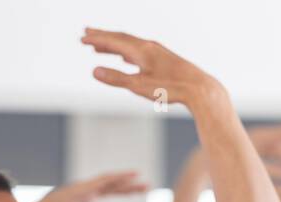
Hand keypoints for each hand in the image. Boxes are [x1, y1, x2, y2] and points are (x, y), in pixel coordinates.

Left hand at [28, 171, 148, 201]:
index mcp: (84, 189)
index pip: (107, 180)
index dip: (123, 177)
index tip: (137, 174)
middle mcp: (87, 188)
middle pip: (112, 183)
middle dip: (130, 184)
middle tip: (148, 186)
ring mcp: (86, 192)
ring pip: (110, 188)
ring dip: (125, 187)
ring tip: (142, 189)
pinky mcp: (84, 197)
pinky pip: (104, 192)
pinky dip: (115, 191)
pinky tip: (123, 192)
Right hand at [82, 28, 217, 107]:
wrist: (198, 89)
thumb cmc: (170, 88)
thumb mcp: (139, 86)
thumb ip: (116, 78)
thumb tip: (95, 71)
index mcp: (142, 50)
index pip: (114, 40)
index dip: (97, 39)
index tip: (82, 38)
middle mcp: (148, 46)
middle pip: (120, 37)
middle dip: (102, 37)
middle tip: (86, 34)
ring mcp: (156, 52)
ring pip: (129, 44)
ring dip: (112, 44)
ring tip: (98, 47)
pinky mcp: (162, 59)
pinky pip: (138, 51)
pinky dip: (125, 51)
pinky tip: (124, 57)